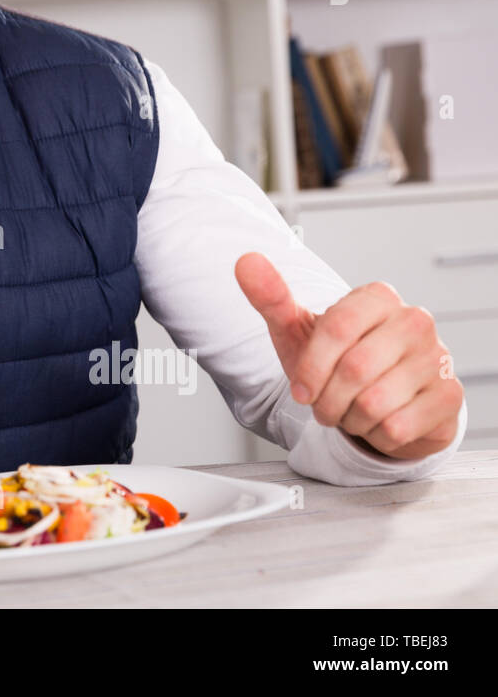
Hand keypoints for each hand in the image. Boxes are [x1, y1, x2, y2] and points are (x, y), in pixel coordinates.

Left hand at [234, 252, 462, 460]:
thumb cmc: (335, 359)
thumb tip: (245, 261)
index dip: (311, 368)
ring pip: (375, 403)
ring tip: (350, 411)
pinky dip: (375, 435)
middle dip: (327, 399)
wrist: (381, 398)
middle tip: (324, 406)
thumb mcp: (298, 329)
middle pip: (354, 370)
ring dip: (349, 418)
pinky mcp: (450, 397)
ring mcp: (438, 358)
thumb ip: (271, 297)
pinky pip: (398, 428)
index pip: (336, 329)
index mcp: (377, 297)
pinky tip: (378, 423)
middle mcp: (414, 321)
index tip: (300, 389)